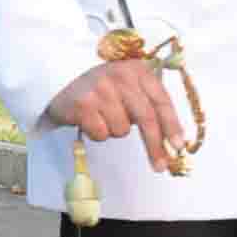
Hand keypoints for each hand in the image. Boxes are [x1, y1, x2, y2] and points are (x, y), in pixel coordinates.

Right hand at [45, 54, 196, 179]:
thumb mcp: (127, 84)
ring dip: (115, 130)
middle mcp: (120, 76)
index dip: (172, 125)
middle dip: (155, 145)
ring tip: (103, 117)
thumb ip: (148, 103)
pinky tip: (90, 120)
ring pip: (122, 130)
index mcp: (137, 70)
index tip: (178, 146)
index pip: (161, 100)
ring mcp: (100, 90)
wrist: (58, 78)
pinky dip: (98, 133)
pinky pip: (102, 134)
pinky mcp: (83, 105)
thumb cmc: (100, 87)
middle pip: (146, 118)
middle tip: (160, 166)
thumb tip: (171, 139)